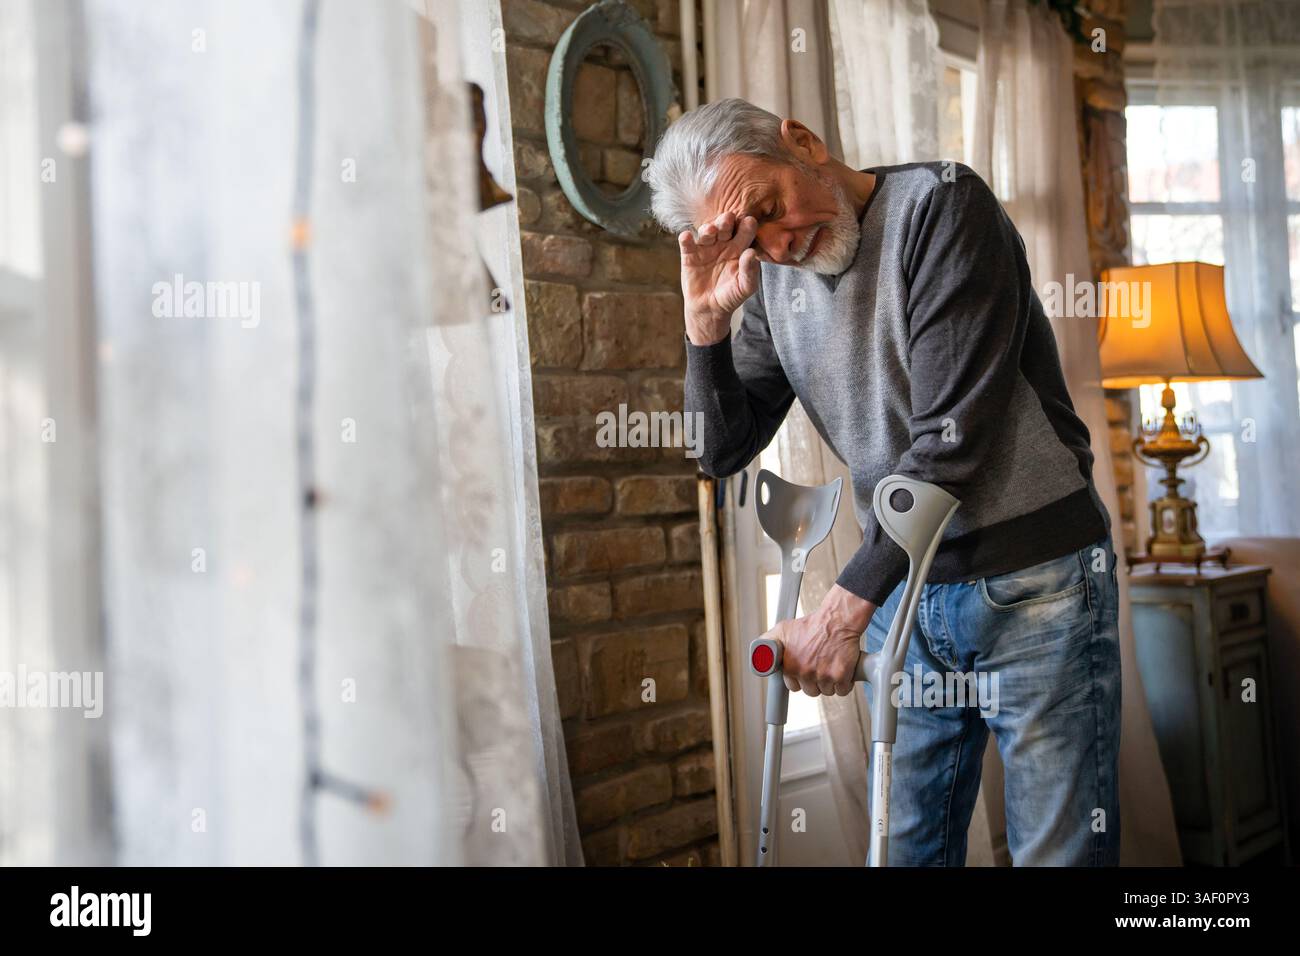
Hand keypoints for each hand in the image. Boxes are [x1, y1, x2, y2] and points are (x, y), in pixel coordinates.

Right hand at [678, 211, 759, 346]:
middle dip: (726, 221)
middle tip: (728, 218)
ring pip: (706, 232)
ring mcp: (706, 248)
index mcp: (739, 248)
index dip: (747, 226)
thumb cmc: (731, 296)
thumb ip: (750, 271)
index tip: (749, 221)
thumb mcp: (745, 287)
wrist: (710, 310)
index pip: (745, 232)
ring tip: (710, 230)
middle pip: (725, 227)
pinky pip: (687, 244)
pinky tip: (686, 237)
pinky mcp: (690, 255)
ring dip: (708, 229)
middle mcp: (723, 243)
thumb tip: (751, 253)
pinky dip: (685, 239)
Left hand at [761, 585, 875, 696]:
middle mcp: (806, 673)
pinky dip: (845, 683)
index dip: (799, 678)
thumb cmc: (810, 624)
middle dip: (815, 681)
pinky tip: (842, 670)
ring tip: (831, 664)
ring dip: (830, 682)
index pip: (793, 686)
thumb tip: (758, 657)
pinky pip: (842, 691)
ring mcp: (824, 676)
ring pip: (827, 691)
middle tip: (819, 665)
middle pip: (811, 691)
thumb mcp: (782, 630)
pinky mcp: (841, 676)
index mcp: (791, 666)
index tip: (804, 671)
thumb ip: (768, 644)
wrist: (835, 619)